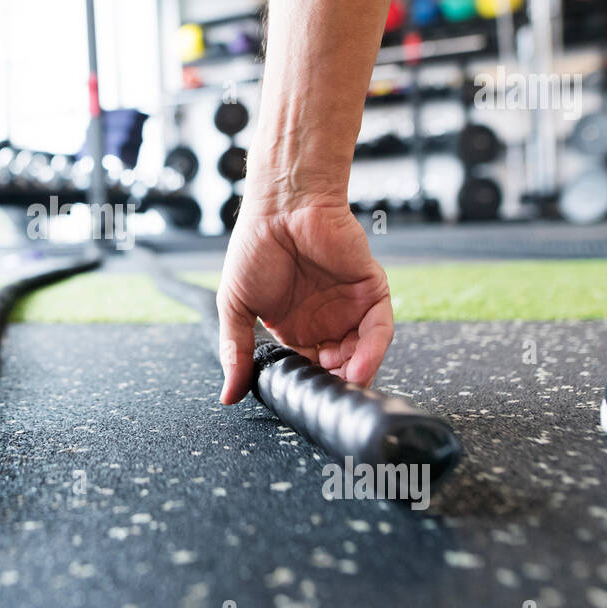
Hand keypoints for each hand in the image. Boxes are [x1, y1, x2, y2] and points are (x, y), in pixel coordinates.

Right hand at [216, 199, 392, 403]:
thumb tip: (227, 395)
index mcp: (293, 326)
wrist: (282, 206)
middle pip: (337, 365)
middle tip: (327, 401)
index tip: (302, 401)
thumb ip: (235, 350)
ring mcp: (349, 307)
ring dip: (356, 374)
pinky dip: (373, 352)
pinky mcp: (371, 291)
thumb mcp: (234, 305)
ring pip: (362, 353)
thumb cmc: (255, 246)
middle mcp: (324, 320)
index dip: (307, 384)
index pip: (307, 367)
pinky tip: (359, 368)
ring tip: (343, 388)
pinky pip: (379, 329)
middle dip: (334, 384)